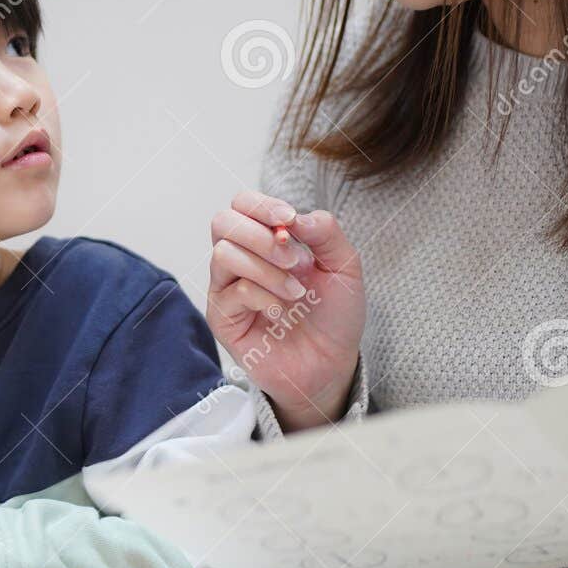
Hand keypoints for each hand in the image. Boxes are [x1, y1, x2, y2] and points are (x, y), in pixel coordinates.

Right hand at [208, 189, 366, 430]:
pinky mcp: (223, 318)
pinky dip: (265, 298)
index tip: (290, 221)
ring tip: (296, 292)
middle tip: (295, 260)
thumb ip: (325, 232)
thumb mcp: (345, 266)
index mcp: (265, 240)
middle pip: (222, 222)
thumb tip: (294, 217)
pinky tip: (282, 314)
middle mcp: (240, 259)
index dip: (262, 205)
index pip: (242, 204)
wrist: (331, 362)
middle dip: (261, 236)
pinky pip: (234, 292)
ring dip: (267, 270)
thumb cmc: (334, 314)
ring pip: (224, 254)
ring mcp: (227, 288)